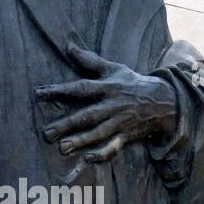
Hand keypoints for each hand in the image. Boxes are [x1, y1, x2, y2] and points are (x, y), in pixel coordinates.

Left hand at [37, 45, 177, 162]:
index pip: (80, 88)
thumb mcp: (114, 69)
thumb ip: (89, 60)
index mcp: (107, 87)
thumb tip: (68, 45)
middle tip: (47, 133)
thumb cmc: (133, 84)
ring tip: (62, 148)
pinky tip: (88, 158)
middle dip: (67, 124)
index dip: (59, 90)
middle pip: (87, 115)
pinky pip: (115, 147)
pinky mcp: (127, 135)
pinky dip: (103, 153)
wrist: (164, 101)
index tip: (38, 93)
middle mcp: (112, 105)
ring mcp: (120, 122)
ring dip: (81, 141)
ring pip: (99, 133)